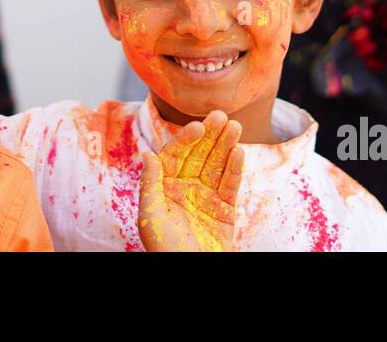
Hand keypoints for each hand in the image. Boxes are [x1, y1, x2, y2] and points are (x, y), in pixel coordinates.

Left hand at [137, 110, 244, 251]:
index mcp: (165, 187)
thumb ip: (150, 185)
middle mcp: (185, 188)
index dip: (185, 139)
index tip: (197, 126)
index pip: (175, 156)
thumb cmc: (165, 250)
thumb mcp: (150, 216)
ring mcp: (206, 197)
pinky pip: (230, 184)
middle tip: (220, 115)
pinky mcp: (225, 209)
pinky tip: (239, 150)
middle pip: (199, 155)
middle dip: (210, 135)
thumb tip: (148, 154)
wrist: (192, 272)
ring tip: (235, 125)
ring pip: (217, 165)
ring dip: (226, 145)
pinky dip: (235, 168)